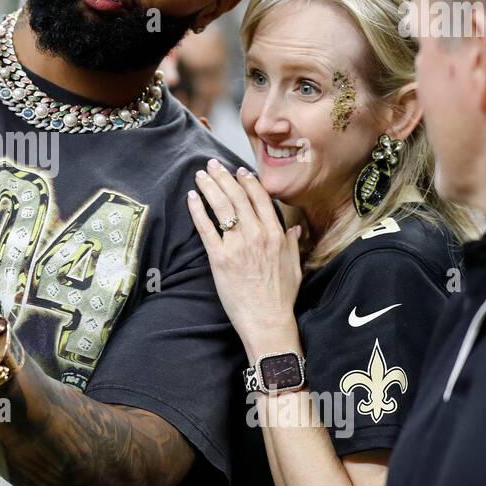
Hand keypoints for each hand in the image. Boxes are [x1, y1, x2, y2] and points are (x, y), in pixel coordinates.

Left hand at [186, 160, 302, 356]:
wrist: (267, 321)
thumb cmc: (281, 298)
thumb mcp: (294, 267)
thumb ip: (292, 245)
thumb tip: (294, 229)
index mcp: (276, 235)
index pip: (260, 198)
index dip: (248, 181)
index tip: (239, 171)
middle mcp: (257, 235)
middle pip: (237, 197)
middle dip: (223, 177)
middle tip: (212, 164)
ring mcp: (238, 246)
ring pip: (222, 207)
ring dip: (209, 187)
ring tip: (200, 175)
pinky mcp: (220, 258)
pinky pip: (206, 228)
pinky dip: (197, 210)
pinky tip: (191, 198)